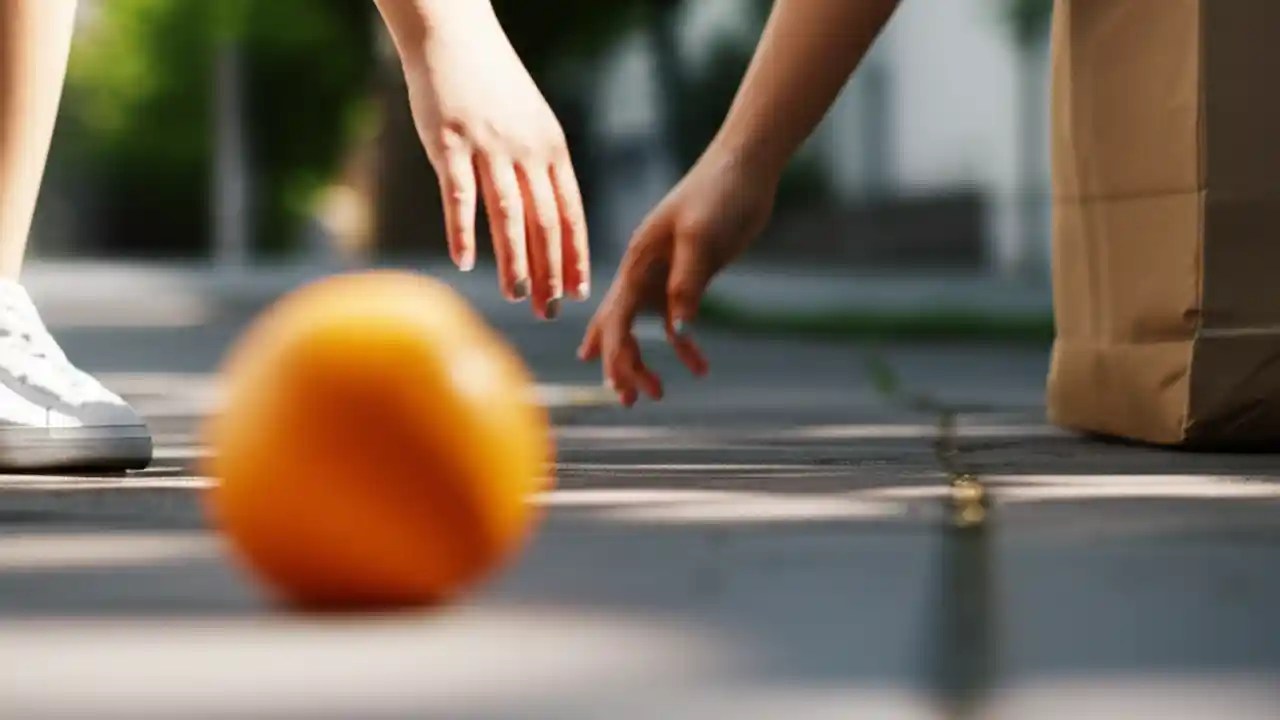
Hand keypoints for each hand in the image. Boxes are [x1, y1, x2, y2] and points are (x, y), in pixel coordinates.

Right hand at [398, 5, 588, 317]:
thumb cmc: (491, 85)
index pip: (571, 212)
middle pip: (546, 222)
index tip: (581, 290)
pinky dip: (462, 231)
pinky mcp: (449, 142)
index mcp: (550, 148)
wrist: (453, 34)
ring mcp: (488, 146)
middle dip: (551, 272)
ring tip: (517, 296)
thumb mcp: (530, 123)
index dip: (576, 255)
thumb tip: (546, 220)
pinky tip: (464, 262)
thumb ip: (538, 168)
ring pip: (508, 215)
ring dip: (515, 261)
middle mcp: (526, 150)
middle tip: (551, 310)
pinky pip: (458, 194)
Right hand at [578, 149, 777, 404]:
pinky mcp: (690, 276)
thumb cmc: (720, 193)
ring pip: (642, 326)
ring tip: (657, 393)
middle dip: (620, 364)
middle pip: (619, 325)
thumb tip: (678, 328)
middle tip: (630, 402)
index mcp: (638, 260)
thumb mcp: (701, 237)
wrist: (747, 167)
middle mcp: (643, 270)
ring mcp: (665, 274)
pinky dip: (683, 344)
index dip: (614, 353)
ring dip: (644, 360)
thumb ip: (687, 281)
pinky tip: (700, 367)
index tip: (620, 386)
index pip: (615, 316)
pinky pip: (677, 319)